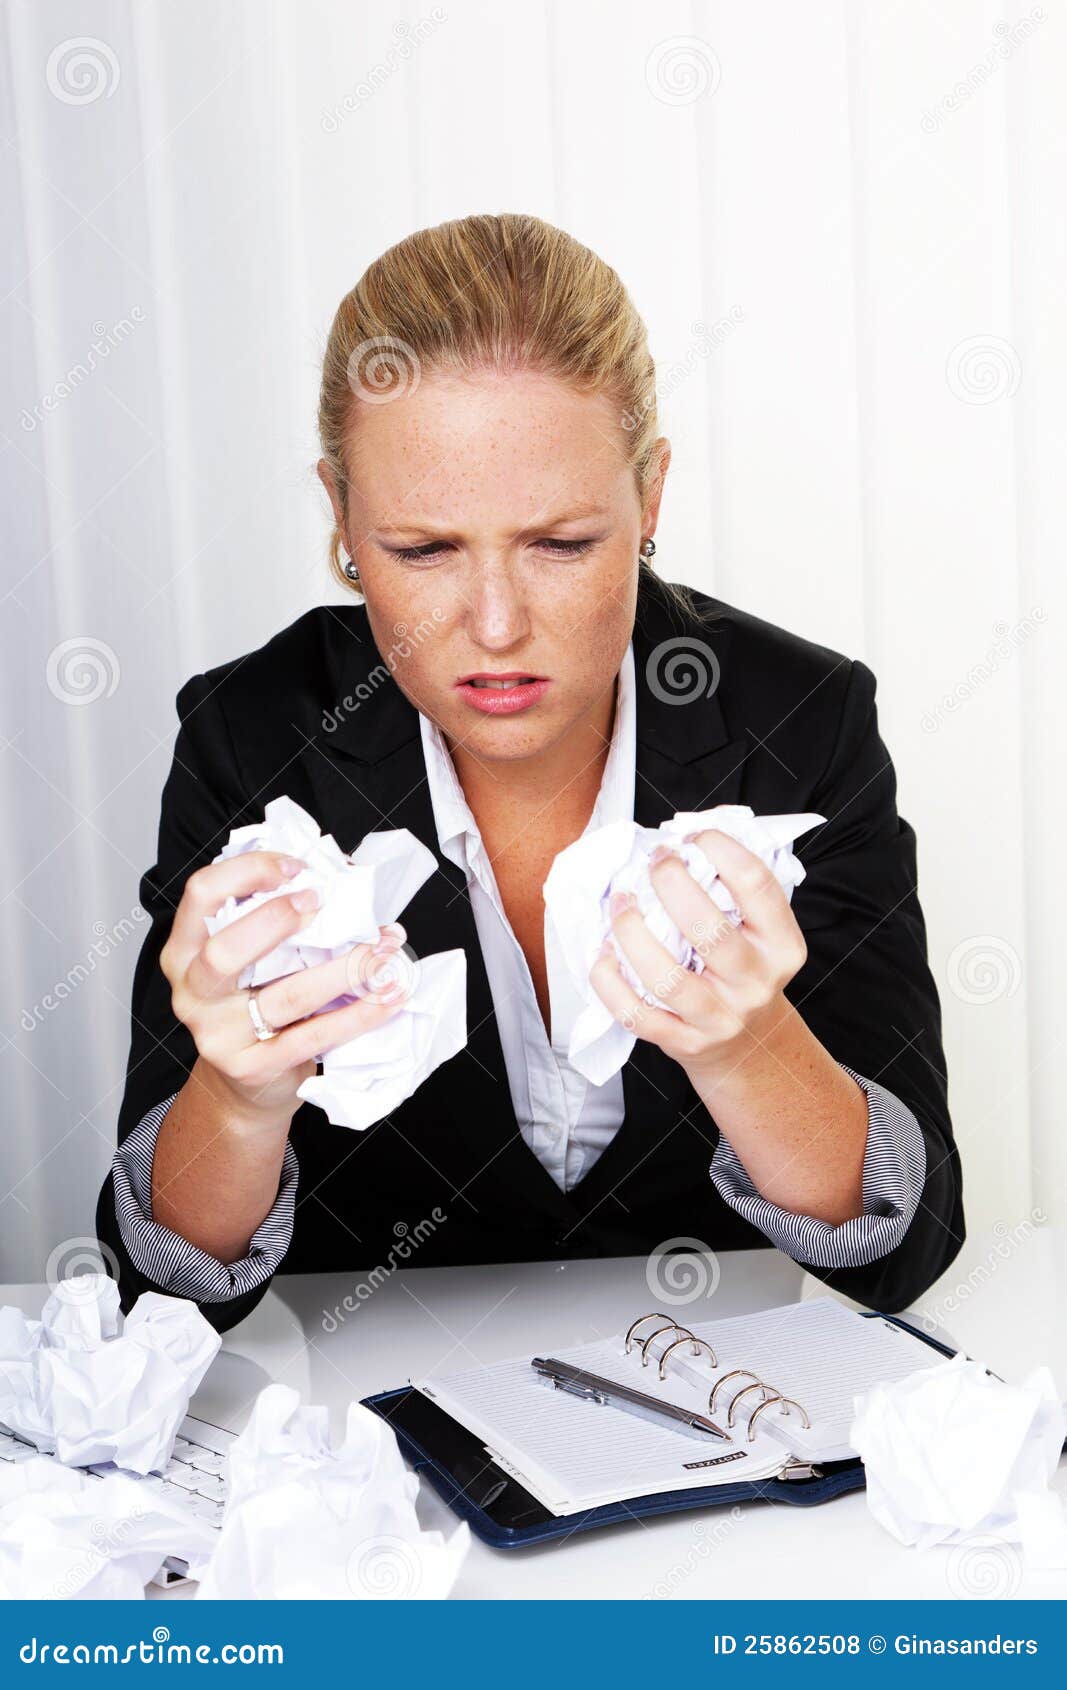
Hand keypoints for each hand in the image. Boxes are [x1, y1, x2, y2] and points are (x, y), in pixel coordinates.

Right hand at [160, 849, 408, 1124]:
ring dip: (345, 969)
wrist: (246, 1088)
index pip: (202, 894)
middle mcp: (192, 992)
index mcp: (185, 950)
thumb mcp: (250, 960)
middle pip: (224, 951)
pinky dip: (358, 1014)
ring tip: (383, 951)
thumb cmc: (255, 1005)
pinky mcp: (253, 1067)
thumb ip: (274, 918)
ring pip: (285, 995)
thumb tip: (343, 873)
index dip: (248, 871)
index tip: (297, 867)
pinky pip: (313, 1036)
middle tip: (324, 903)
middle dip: (279, 920)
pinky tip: (389, 997)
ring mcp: (218, 1035)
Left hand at [588, 828, 807, 1079]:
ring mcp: (719, 1018)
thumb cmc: (744, 972)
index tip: (692, 838)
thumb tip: (692, 829)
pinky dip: (610, 982)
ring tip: (620, 902)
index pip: (756, 885)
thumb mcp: (761, 933)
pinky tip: (603, 954)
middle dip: (671, 885)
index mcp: (781, 946)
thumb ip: (735, 887)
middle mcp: (754, 982)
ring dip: (632, 933)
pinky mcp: (685, 1043)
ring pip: (666, 977)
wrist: (750, 1047)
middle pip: (709, 930)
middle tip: (654, 863)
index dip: (720, 849)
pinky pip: (635, 1014)